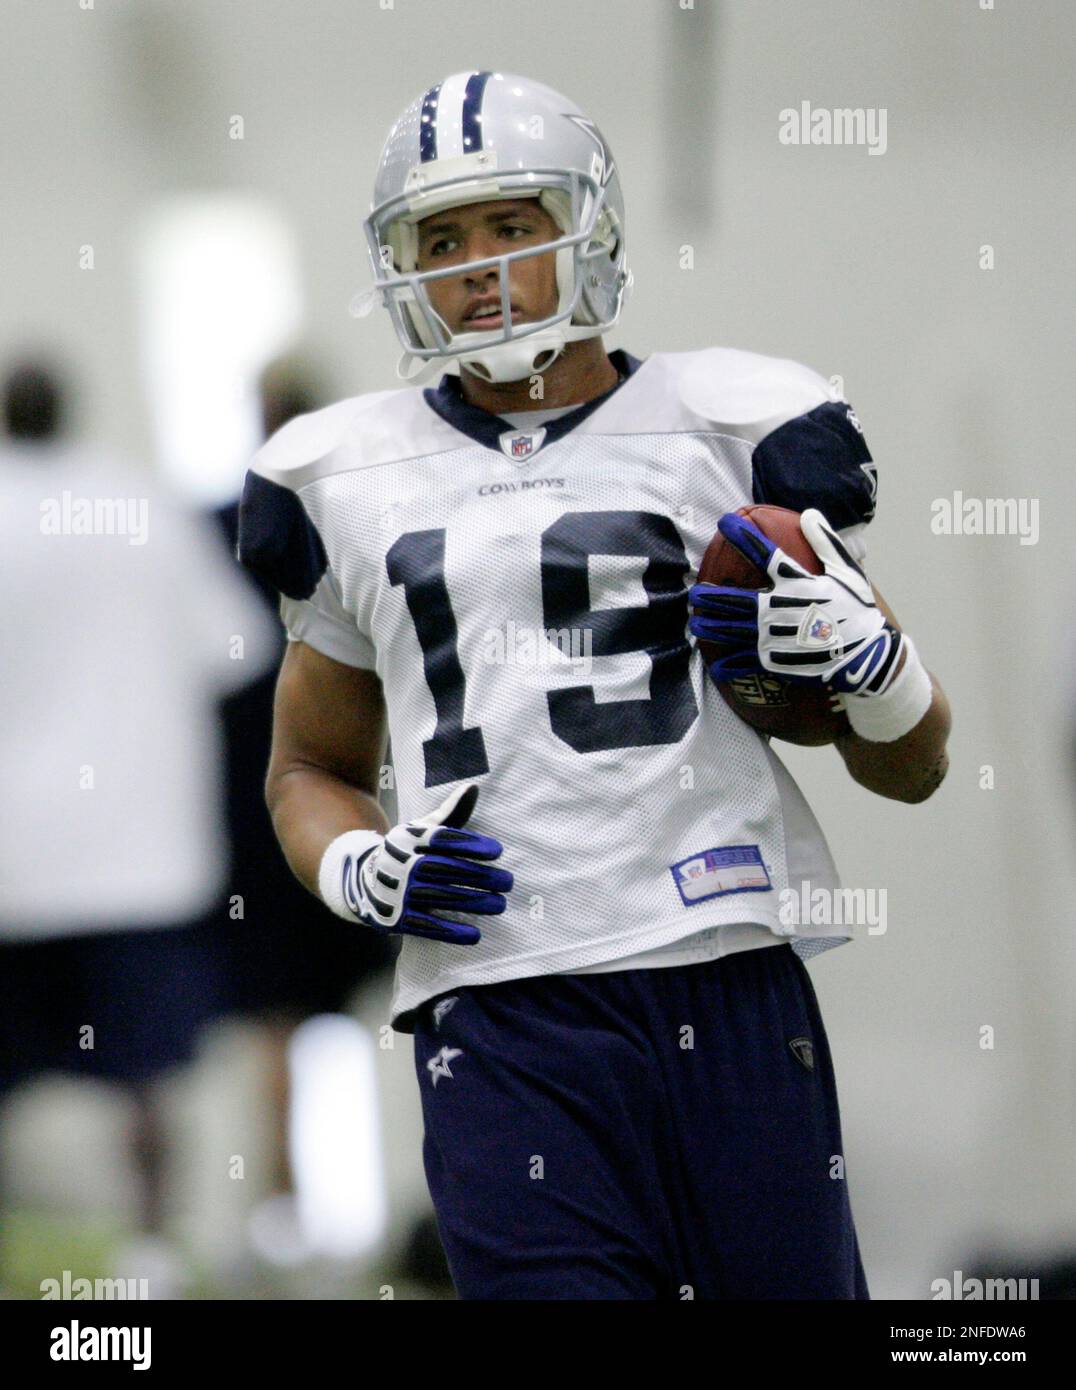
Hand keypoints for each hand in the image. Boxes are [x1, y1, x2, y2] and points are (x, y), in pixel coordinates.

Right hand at [343, 784, 512, 943]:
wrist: (364, 882)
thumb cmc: (407, 852)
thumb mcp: (421, 829)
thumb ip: (450, 813)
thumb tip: (473, 787)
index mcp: (407, 838)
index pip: (442, 839)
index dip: (470, 844)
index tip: (497, 851)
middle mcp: (399, 863)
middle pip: (443, 868)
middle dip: (478, 875)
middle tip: (507, 881)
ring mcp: (396, 892)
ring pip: (439, 897)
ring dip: (472, 902)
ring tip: (500, 904)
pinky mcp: (396, 918)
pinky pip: (426, 926)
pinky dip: (450, 931)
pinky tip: (474, 935)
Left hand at [689, 508, 903, 694]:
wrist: (866, 654)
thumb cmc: (857, 609)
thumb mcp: (846, 570)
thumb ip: (824, 541)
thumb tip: (808, 513)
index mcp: (798, 584)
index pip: (765, 554)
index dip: (743, 536)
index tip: (724, 522)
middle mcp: (780, 609)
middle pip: (736, 600)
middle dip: (711, 596)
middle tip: (695, 593)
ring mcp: (774, 637)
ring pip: (733, 631)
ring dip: (711, 627)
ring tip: (696, 624)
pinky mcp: (775, 660)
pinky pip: (746, 662)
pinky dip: (730, 664)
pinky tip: (716, 666)